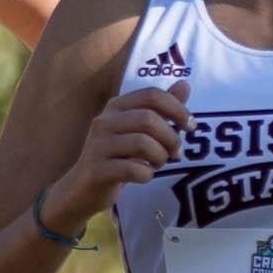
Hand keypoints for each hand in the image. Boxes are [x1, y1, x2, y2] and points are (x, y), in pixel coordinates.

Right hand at [46, 82, 190, 228]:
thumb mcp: (138, 130)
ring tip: (157, 164)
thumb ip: (161, 108)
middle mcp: (103, 121)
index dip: (177, 108)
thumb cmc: (117, 156)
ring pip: (143, 144)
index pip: (151, 95)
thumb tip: (184, 84)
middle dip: (171, 138)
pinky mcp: (96, 169)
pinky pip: (132, 169)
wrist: (82, 188)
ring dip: (160, 157)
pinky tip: (143, 175)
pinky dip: (146, 174)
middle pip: (149, 119)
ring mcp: (98, 145)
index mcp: (115, 107)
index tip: (189, 126)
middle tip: (174, 152)